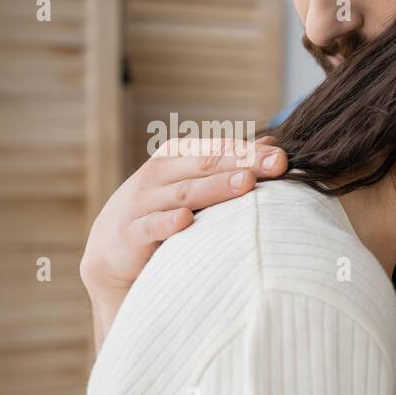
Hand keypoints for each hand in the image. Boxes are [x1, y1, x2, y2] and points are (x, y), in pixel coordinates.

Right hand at [80, 137, 286, 341]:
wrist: (112, 252)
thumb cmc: (163, 212)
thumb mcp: (193, 183)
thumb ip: (230, 164)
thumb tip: (274, 142)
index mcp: (176, 157)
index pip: (218, 149)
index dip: (251, 151)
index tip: (283, 158)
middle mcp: (159, 174)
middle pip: (206, 165)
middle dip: (242, 163)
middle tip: (276, 164)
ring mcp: (142, 202)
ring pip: (184, 193)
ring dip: (216, 188)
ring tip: (247, 183)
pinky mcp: (130, 233)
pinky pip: (150, 226)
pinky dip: (167, 222)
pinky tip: (186, 220)